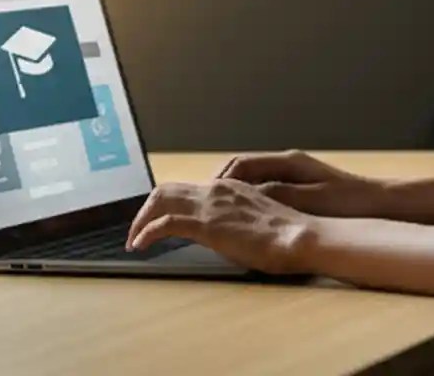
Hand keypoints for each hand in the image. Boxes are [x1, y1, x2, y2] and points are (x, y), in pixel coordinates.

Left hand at [124, 180, 316, 274]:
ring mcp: (210, 204)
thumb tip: (223, 234)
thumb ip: (236, 220)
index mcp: (230, 187)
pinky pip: (164, 224)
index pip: (187, 189)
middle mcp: (216, 189)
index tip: (157, 222)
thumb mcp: (256, 221)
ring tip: (134, 239)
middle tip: (138, 231)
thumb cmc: (287, 236)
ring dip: (141, 219)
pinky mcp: (206, 224)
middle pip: (167, 190)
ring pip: (161, 200)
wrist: (300, 237)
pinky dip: (146, 232)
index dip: (166, 205)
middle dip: (146, 210)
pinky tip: (140, 246)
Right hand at [216, 150, 388, 218]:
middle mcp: (289, 164)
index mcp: (289, 162)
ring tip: (220, 213)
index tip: (207, 195)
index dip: (221, 179)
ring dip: (236, 194)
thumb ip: (278, 194)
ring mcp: (295, 175)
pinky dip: (252, 201)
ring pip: (254, 181)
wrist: (380, 204)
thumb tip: (244, 192)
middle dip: (222, 186)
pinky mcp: (302, 189)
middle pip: (244, 170)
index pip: (242, 164)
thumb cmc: (349, 202)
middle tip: (205, 205)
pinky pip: (267, 191)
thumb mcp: (311, 199)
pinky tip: (248, 218)